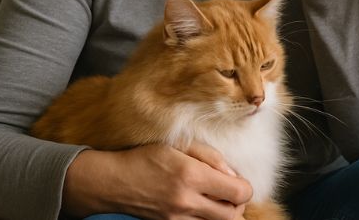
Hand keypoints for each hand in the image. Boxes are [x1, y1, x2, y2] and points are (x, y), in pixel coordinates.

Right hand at [63, 143, 251, 219]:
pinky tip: (201, 207)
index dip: (245, 188)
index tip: (238, 181)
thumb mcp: (180, 145)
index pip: (238, 192)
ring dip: (223, 213)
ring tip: (216, 199)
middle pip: (234, 215)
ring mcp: (177, 218)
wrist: (112, 181)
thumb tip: (234, 174)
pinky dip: (206, 219)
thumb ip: (211, 157)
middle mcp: (186, 201)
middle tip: (230, 192)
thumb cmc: (146, 158)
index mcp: (192, 176)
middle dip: (238, 204)